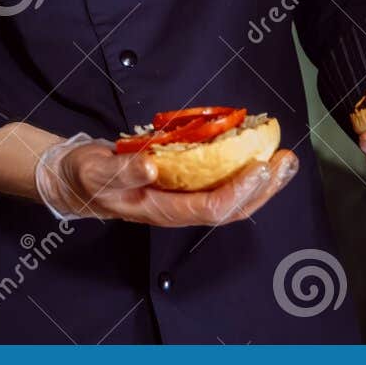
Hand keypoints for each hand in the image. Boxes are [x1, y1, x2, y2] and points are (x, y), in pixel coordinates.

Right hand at [38, 136, 298, 224]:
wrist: (79, 181)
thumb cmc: (88, 177)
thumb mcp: (97, 171)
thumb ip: (121, 171)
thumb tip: (151, 167)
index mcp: (160, 210)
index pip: (209, 209)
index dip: (237, 191)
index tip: (259, 166)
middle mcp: (178, 209)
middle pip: (231, 209)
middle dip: (262, 189)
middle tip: (286, 161)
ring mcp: (184, 199)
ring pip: (232, 199)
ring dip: (262, 183)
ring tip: (285, 161)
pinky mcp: (186, 186)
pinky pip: (222, 184)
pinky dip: (245, 171)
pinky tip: (260, 154)